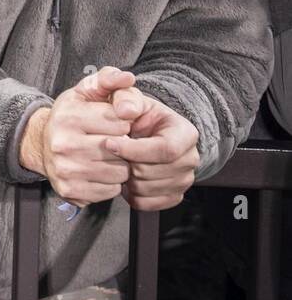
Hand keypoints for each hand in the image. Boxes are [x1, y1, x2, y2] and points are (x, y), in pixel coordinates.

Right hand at [19, 66, 133, 206]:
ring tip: (106, 156)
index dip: (122, 122)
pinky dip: (110, 183)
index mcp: (68, 116)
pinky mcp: (69, 190)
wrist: (42, 143)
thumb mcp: (87, 91)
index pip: (120, 122)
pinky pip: (110, 191)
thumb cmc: (72, 115)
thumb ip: (109, 78)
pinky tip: (99, 172)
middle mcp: (63, 144)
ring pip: (119, 173)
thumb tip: (128, 78)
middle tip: (109, 140)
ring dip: (119, 165)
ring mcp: (65, 170)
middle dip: (122, 145)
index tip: (111, 123)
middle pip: (121, 149)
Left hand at [103, 87, 199, 211]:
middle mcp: (190, 158)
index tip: (110, 143)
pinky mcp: (172, 196)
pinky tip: (126, 177)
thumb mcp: (130, 97)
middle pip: (152, 172)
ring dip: (126, 178)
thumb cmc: (136, 114)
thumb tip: (125, 110)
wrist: (143, 131)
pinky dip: (130, 194)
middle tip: (114, 153)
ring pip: (147, 189)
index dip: (134, 149)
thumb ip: (125, 96)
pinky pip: (146, 204)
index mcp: (185, 133)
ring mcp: (183, 180)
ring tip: (120, 163)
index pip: (165, 149)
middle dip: (126, 163)